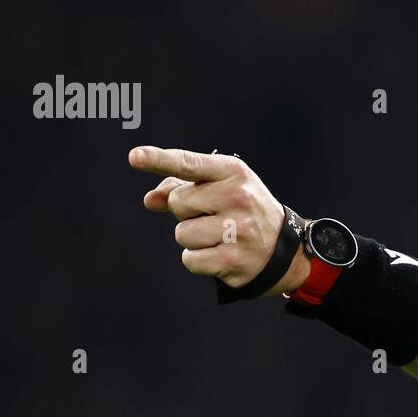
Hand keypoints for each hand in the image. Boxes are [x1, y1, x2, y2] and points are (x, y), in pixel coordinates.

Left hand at [129, 146, 309, 295]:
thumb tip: (151, 200)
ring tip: (219, 237)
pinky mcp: (233, 259)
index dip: (159, 160)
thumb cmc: (242, 211)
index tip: (135, 156)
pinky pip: (189, 258)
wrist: (282, 248)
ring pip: (181, 234)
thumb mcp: (220, 189)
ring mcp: (238, 229)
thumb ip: (181, 187)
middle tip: (213, 216)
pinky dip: (198, 259)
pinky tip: (219, 254)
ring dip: (192, 239)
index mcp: (233, 173)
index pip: (189, 164)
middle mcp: (238, 197)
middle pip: (178, 203)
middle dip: (186, 212)